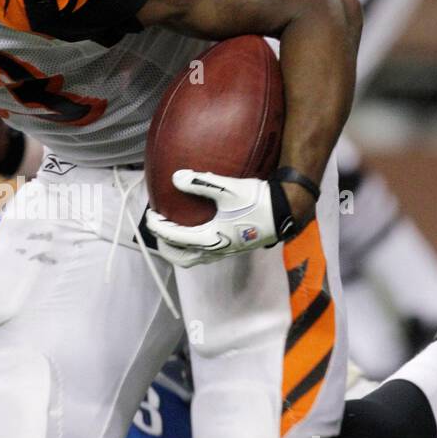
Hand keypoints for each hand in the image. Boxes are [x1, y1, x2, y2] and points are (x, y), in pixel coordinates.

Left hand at [146, 170, 279, 266]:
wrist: (287, 210)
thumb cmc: (259, 200)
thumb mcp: (229, 188)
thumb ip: (202, 182)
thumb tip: (176, 177)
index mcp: (211, 238)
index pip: (174, 238)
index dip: (157, 227)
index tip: (149, 214)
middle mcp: (216, 250)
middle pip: (180, 258)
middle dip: (165, 246)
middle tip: (157, 227)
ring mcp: (225, 251)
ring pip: (193, 259)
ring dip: (178, 249)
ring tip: (172, 232)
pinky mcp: (233, 247)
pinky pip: (205, 254)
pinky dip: (192, 246)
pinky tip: (196, 229)